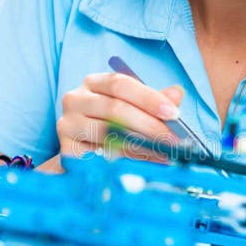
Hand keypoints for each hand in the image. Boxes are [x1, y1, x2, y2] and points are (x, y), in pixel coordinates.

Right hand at [56, 73, 183, 160]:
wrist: (83, 152)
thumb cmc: (112, 125)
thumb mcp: (134, 108)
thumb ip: (154, 101)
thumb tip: (177, 93)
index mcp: (94, 82)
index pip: (121, 84)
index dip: (149, 98)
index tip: (174, 113)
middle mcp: (76, 99)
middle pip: (115, 108)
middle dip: (150, 125)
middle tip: (173, 139)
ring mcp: (68, 124)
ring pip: (108, 133)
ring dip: (142, 144)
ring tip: (164, 152)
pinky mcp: (67, 150)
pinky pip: (101, 155)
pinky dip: (127, 160)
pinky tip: (145, 163)